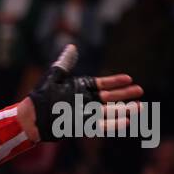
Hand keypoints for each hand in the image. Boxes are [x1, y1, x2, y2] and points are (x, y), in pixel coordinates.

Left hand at [20, 45, 144, 142]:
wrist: (33, 117)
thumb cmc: (42, 97)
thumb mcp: (54, 78)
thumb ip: (65, 63)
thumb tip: (72, 47)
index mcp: (81, 89)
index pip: (103, 84)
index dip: (116, 82)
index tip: (129, 78)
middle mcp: (86, 101)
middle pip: (110, 97)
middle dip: (125, 95)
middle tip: (140, 91)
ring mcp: (86, 114)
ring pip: (110, 112)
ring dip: (125, 109)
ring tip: (141, 107)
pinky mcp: (83, 126)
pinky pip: (102, 126)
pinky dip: (114, 125)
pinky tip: (127, 122)